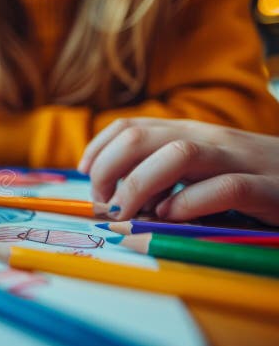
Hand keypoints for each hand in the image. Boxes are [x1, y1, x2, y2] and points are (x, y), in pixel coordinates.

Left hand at [80, 118, 278, 224]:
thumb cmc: (250, 179)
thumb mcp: (200, 168)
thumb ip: (164, 172)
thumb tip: (115, 194)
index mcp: (188, 132)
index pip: (129, 127)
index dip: (98, 149)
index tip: (85, 175)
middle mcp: (207, 138)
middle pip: (141, 137)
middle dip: (108, 169)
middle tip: (103, 203)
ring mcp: (237, 160)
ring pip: (178, 153)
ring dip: (141, 185)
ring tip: (127, 213)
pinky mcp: (266, 188)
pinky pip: (224, 187)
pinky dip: (190, 204)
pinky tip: (172, 218)